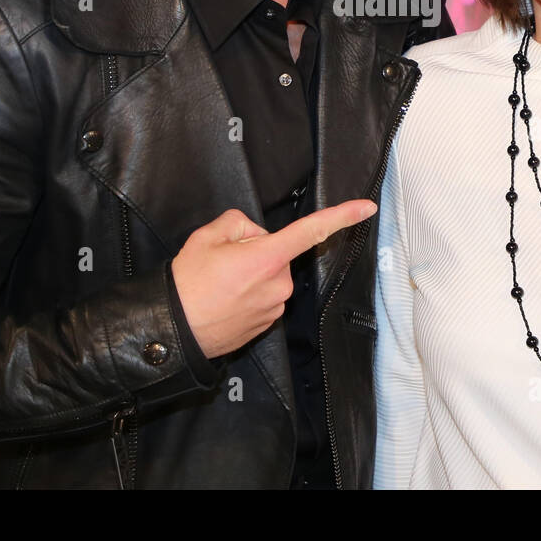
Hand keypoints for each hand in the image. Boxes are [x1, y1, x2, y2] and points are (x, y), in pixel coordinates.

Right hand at [171, 199, 377, 359]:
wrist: (173, 332)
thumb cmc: (187, 284)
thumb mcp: (206, 237)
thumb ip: (238, 223)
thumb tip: (253, 234)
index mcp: (267, 258)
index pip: (312, 231)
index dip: (342, 216)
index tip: (366, 208)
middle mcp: (279, 284)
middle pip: (277, 253)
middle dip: (257, 250)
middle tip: (223, 262)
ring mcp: (275, 307)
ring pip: (270, 275)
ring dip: (252, 274)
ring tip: (220, 284)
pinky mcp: (268, 323)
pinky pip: (265, 296)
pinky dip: (249, 293)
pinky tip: (226, 299)